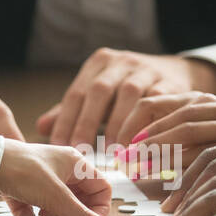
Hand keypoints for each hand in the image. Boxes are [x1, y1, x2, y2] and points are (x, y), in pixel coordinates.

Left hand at [0, 139, 118, 215]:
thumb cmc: (20, 169)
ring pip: (57, 205)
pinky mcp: (20, 188)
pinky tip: (22, 215)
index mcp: (74, 163)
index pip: (101, 188)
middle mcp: (59, 169)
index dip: (99, 209)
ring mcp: (39, 179)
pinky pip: (33, 208)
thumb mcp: (56, 197)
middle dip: (72, 214)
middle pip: (80, 199)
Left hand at [35, 48, 215, 148]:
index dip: (66, 119)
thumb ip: (72, 110)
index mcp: (99, 64)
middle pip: (100, 91)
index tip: (60, 146)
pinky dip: (147, 124)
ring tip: (113, 152)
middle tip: (82, 151)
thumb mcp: (99, 95)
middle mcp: (121, 63)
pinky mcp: (170, 82)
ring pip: (130, 96)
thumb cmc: (127, 89)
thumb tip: (41, 128)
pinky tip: (140, 144)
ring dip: (120, 125)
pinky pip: (157, 103)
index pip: (77, 92)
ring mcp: (146, 70)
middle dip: (89, 122)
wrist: (174, 73)